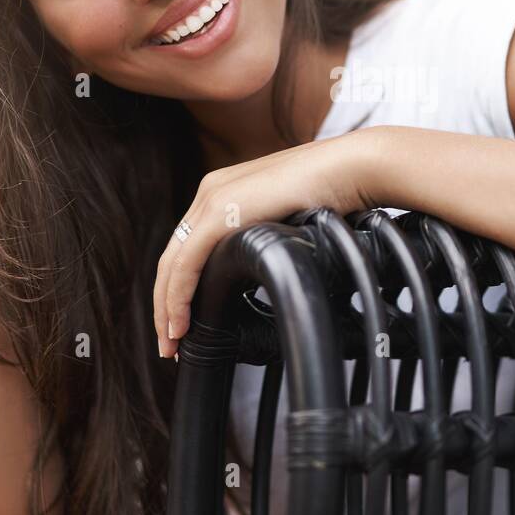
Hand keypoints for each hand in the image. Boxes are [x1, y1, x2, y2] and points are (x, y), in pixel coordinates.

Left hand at [153, 129, 380, 358]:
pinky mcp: (219, 212)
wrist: (348, 169)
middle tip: (170, 344)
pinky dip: (178, 298)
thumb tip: (266, 271)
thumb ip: (265, 239)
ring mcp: (211, 199)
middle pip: (171, 258)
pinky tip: (182, 324)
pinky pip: (186, 265)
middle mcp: (209, 193)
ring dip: (168, 309)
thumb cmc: (331, 195)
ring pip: (171, 265)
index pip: (186, 248)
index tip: (184, 324)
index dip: (178, 289)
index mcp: (222, 193)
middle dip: (165, 305)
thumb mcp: (286, 221)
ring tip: (173, 343)